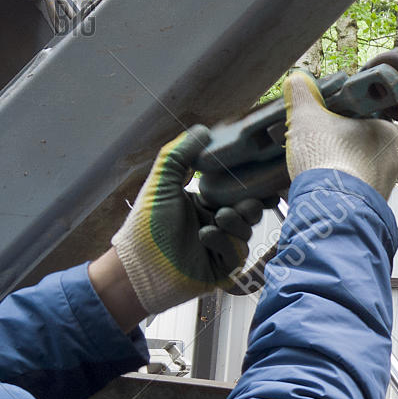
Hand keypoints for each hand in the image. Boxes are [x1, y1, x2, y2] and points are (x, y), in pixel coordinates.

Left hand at [110, 127, 265, 318]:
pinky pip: (236, 253)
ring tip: (219, 218)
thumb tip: (202, 129)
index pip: (234, 191)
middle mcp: (215, 225)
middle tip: (245, 202)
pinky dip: (222, 241)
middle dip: (249, 205)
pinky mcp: (223, 269)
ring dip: (235, 223)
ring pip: (245, 232)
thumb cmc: (145, 227)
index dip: (247, 184)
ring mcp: (220, 248)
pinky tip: (206, 237)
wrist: (138, 268)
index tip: (259, 174)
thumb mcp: (161, 183)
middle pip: (248, 212)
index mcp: (203, 204)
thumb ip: (179, 154)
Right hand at [283, 69, 397, 195]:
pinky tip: (332, 190)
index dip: (369, 120)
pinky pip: (364, 195)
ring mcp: (387, 186)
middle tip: (335, 146)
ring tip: (329, 170)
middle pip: (378, 149)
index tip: (352, 121)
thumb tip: (297, 79)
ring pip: (372, 173)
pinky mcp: (376, 208)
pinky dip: (351, 192)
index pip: (388, 121)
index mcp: (387, 133)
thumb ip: (302, 95)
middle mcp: (394, 160)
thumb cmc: (326, 157)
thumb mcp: (306, 117)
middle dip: (358, 148)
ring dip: (354, 171)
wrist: (331, 205)